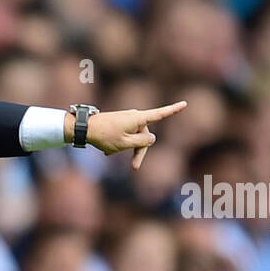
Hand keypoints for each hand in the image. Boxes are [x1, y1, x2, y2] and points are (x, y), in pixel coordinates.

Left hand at [70, 101, 186, 169]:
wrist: (84, 128)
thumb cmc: (105, 136)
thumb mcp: (126, 143)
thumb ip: (143, 142)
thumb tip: (153, 138)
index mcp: (138, 119)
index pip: (160, 114)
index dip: (173, 110)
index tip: (185, 103)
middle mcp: (135, 116)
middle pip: (145, 135)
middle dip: (139, 150)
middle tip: (135, 167)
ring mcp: (127, 119)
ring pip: (133, 137)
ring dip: (126, 148)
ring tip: (110, 153)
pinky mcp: (120, 122)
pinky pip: (125, 135)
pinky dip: (119, 144)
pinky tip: (106, 150)